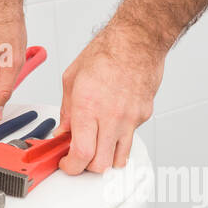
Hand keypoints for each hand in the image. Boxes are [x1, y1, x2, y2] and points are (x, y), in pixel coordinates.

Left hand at [60, 22, 163, 173]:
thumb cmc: (107, 52)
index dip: (70, 166)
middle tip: (78, 158)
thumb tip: (64, 132)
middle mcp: (110, 117)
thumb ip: (67, 112)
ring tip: (96, 147)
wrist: (138, 40)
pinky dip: (119, 141)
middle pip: (99, 165)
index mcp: (88, 107)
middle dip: (86, 168)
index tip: (65, 163)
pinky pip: (130, 139)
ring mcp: (130, 119)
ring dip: (105, 159)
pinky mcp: (143, 117)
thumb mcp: (72, 80)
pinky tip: (112, 127)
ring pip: (118, 160)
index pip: (80, 154)